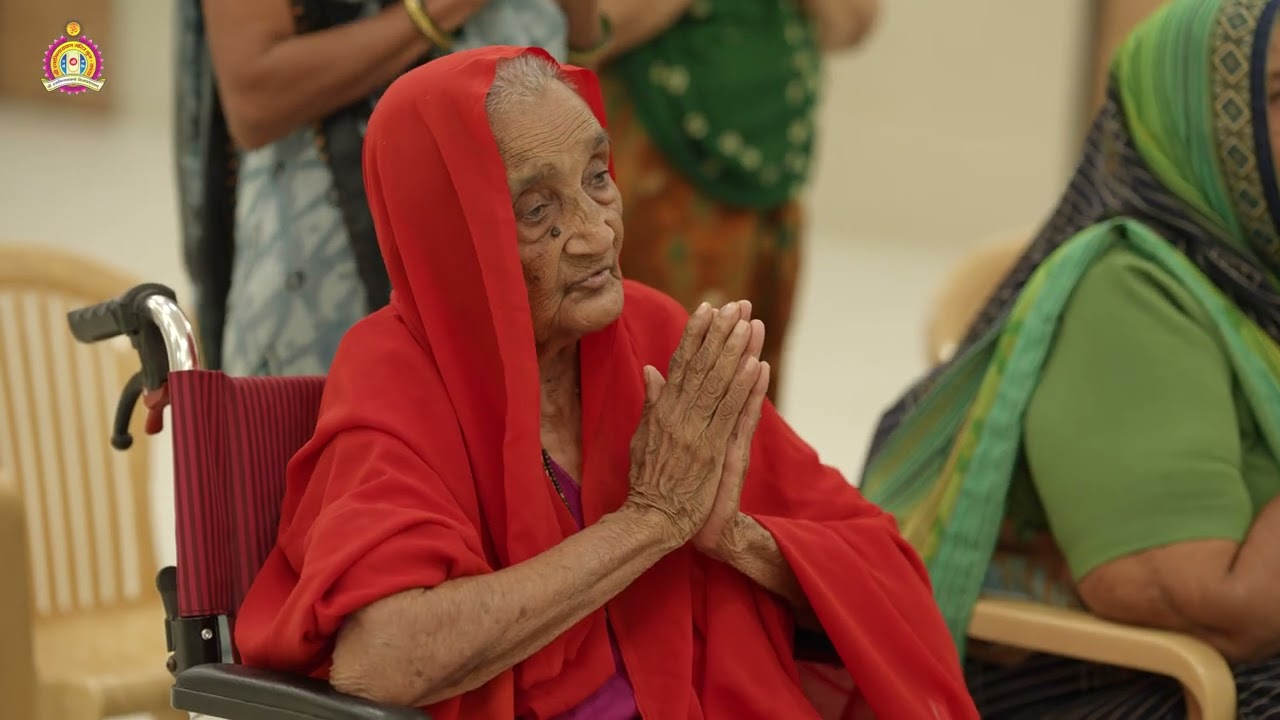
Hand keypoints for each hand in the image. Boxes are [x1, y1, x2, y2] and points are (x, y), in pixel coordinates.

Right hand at [624, 301, 762, 545]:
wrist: (651, 519)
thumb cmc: (648, 481)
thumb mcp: (643, 437)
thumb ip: (652, 403)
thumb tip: (652, 370)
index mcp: (662, 410)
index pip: (680, 363)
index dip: (695, 334)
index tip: (708, 307)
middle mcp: (677, 414)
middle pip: (702, 365)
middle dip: (720, 333)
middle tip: (737, 304)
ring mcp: (694, 431)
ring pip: (717, 382)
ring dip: (735, 351)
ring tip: (749, 323)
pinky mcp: (711, 450)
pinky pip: (730, 412)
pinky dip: (743, 388)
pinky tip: (755, 365)